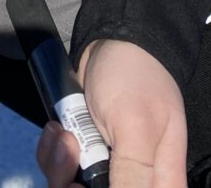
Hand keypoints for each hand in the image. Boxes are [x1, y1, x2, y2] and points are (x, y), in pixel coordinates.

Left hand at [37, 40, 187, 187]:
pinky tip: (58, 130)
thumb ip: (132, 179)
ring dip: (58, 167)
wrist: (113, 38)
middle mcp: (135, 181)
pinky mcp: (84, 156)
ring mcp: (106, 170)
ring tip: (65, 134)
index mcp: (159, 184)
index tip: (84, 186)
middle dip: (73, 186)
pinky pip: (59, 171)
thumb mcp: (136, 132)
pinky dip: (51, 153)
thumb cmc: (136, 79)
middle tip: (72, 158)